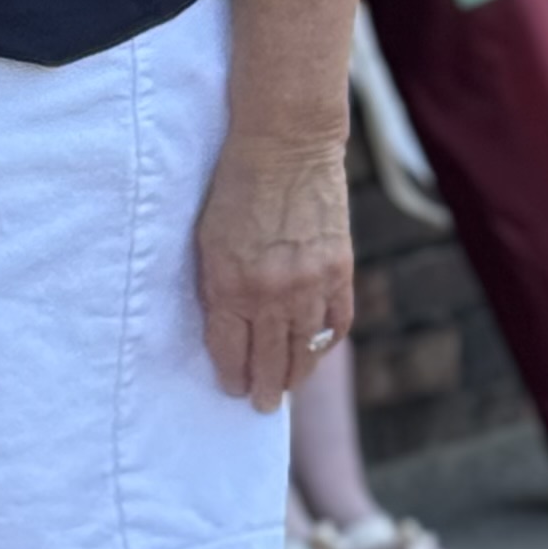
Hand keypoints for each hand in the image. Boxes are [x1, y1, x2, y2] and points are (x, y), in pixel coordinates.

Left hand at [195, 123, 355, 416]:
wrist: (286, 144)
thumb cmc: (235, 186)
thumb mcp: (208, 239)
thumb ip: (217, 286)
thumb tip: (226, 327)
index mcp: (230, 286)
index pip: (230, 352)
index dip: (231, 376)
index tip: (232, 388)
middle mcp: (271, 295)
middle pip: (269, 362)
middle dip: (264, 389)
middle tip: (262, 405)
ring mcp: (310, 285)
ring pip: (306, 351)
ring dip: (296, 374)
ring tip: (289, 386)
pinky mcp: (339, 270)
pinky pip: (337, 323)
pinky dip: (327, 342)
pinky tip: (318, 350)